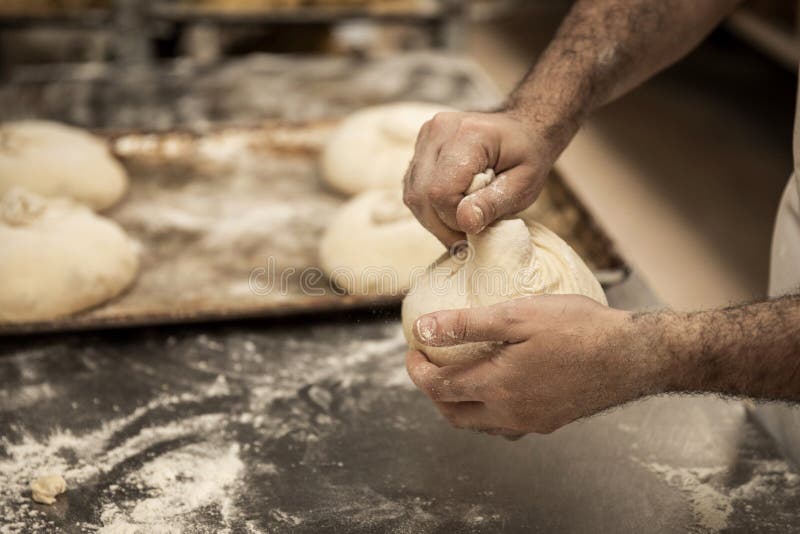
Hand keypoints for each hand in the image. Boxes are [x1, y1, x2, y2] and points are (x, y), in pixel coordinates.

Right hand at [403, 111, 556, 246]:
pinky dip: (429, 208)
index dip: (455, 219)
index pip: (441, 191)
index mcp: (468, 134)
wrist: (522, 128)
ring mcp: (425, 137)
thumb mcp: (524, 184)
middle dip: (442, 225)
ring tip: (461, 222)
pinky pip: (413, 188)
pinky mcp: (419, 147)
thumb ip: (494, 203)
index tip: (478, 226)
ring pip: (413, 195)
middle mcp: (438, 130)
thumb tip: (466, 224)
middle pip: (421, 195)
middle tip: (467, 235)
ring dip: (434, 219)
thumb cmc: (528, 156)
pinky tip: (451, 210)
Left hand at [405, 295, 664, 435]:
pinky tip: (495, 385)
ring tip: (457, 372)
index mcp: (498, 387)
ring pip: (479, 424)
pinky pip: (504, 424)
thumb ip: (466, 324)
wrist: (635, 356)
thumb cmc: (580, 328)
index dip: (417, 370)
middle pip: (453, 414)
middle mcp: (511, 414)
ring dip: (458, 403)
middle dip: (433, 391)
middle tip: (428, 364)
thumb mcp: (518, 315)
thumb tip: (423, 329)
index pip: (439, 388)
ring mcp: (532, 422)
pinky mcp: (550, 422)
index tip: (413, 349)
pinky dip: (486, 408)